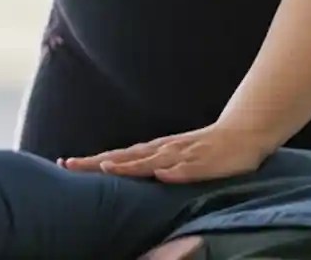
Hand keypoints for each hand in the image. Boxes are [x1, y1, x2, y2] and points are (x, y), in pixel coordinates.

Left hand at [60, 123, 275, 182]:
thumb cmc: (207, 149)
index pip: (118, 156)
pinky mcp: (204, 162)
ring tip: (108, 168)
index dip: (93, 161)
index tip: (65, 163)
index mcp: (155, 150)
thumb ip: (153, 164)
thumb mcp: (175, 158)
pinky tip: (161, 176)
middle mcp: (164, 150)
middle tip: (69, 164)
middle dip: (97, 162)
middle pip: (125, 157)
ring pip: (152, 161)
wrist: (244, 134)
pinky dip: (174, 172)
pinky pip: (188, 169)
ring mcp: (183, 155)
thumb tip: (128, 171)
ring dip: (130, 166)